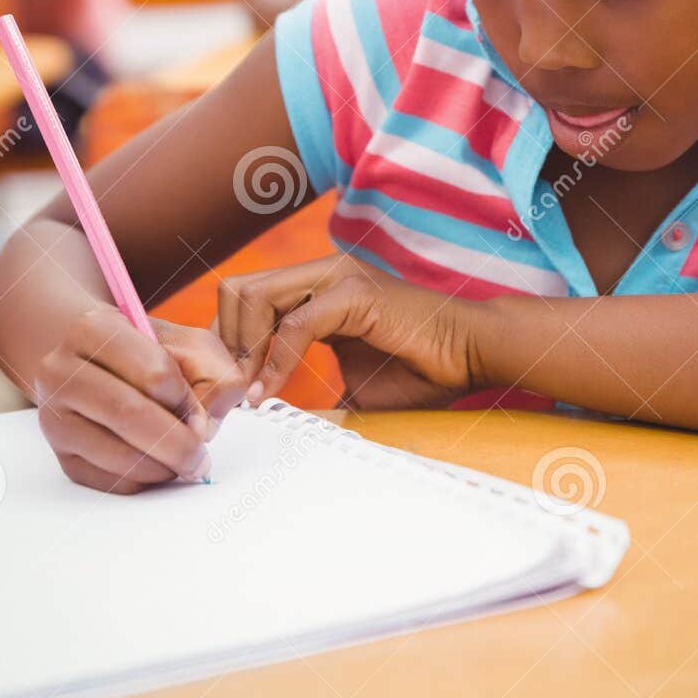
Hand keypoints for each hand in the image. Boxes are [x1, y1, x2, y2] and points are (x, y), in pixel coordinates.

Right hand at [34, 307, 249, 492]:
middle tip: (201, 459)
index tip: (201, 415)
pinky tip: (156, 464)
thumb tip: (205, 428)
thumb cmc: (143, 351)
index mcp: (94, 329)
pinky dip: (142, 481)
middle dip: (177, 444)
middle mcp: (62, 371)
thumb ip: (212, 373)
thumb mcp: (185, 342)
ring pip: (116, 454)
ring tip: (182, 461)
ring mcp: (54, 415)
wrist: (86, 359)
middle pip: (128, 414)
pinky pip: (106, 480)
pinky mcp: (60, 453)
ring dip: (162, 467)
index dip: (187, 401)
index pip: (153, 373)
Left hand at [216, 254, 484, 410]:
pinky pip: (295, 324)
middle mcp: (319, 272)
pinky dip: (276, 362)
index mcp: (314, 287)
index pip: (242, 299)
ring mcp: (336, 275)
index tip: (231, 393)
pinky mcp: (354, 293)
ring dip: (244, 352)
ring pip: (254, 297)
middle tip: (234, 394)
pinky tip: (272, 395)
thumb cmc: (418, 371)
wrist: (471, 355)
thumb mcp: (349, 384)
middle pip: (236, 291)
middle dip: (226, 345)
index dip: (228, 345)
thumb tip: (270, 426)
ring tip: (250, 395)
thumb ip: (309, 390)